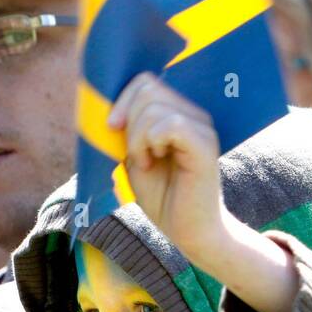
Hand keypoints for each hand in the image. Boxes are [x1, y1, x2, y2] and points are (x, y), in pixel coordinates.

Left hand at [108, 72, 226, 262]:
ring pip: (153, 108)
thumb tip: (106, 106)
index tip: (112, 128)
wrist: (187, 230)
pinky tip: (156, 161)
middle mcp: (193, 113)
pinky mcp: (205, 144)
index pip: (145, 81)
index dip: (122, 100)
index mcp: (179, 112)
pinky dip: (152, 143)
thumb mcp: (134, 156)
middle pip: (147, 90)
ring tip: (149, 162)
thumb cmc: (162, 196)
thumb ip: (126, 129)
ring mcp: (202, 126)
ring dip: (138, 139)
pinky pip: (170, 124)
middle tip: (138, 154)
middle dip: (129, 123)